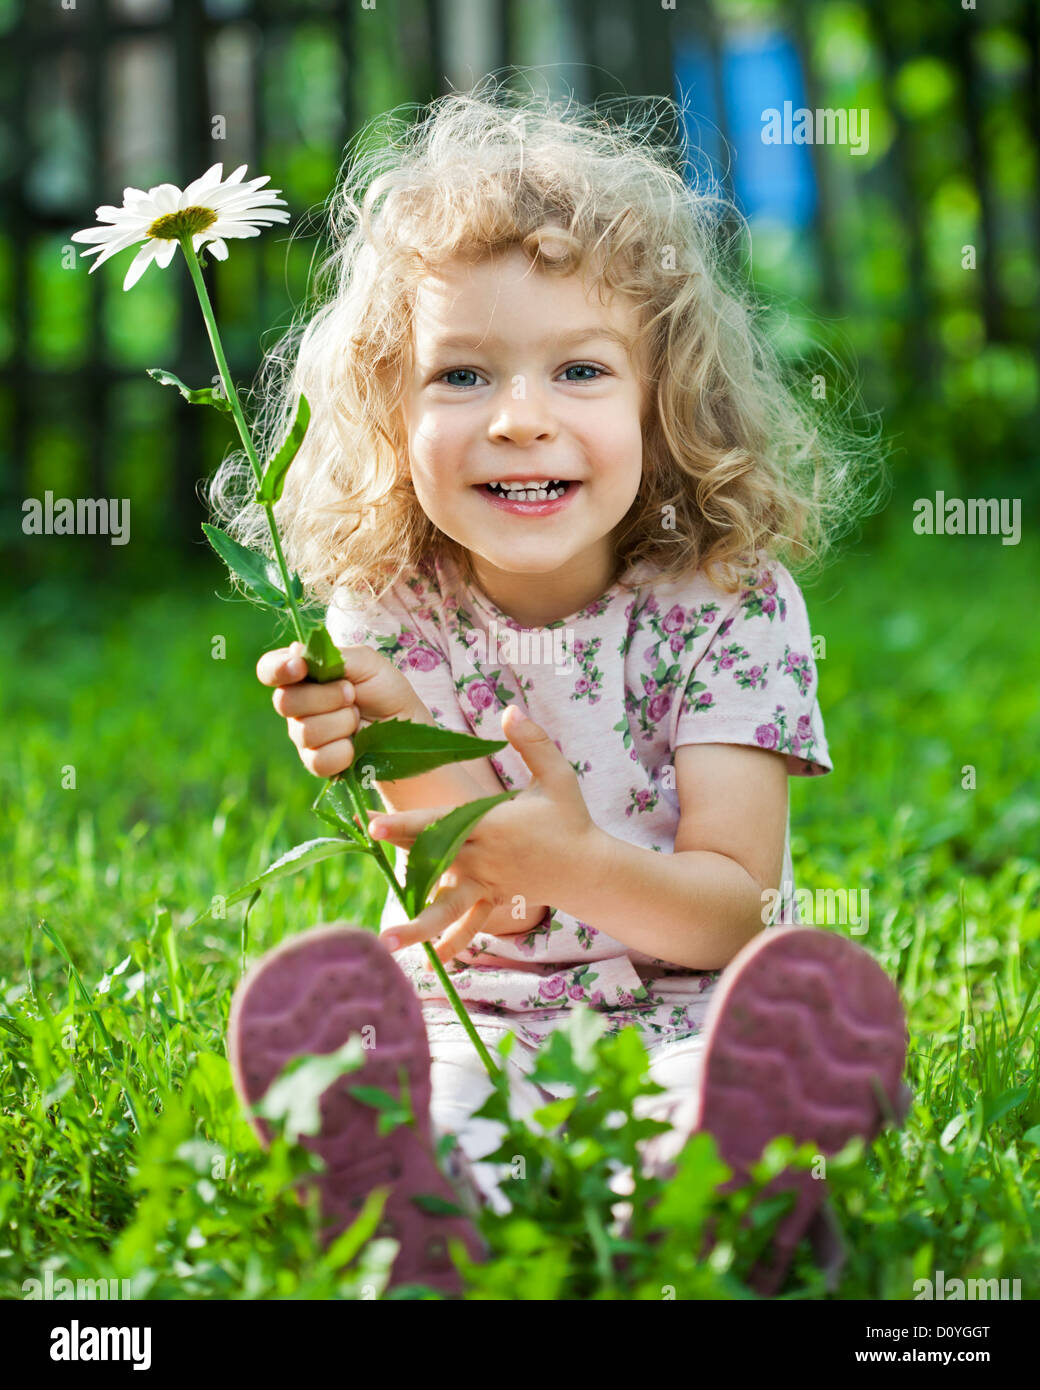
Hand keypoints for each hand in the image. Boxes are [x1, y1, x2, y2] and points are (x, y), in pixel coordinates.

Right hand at [256, 640, 417, 777]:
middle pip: (285, 702)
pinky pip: (318, 759)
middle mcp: (297, 704)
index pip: (269, 669)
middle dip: (326, 697)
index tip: (300, 667)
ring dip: (341, 722)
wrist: (406, 726)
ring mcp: (304, 735)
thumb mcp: (366, 662)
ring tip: (358, 719)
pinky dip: (344, 750)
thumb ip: (332, 656)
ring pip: (305, 731)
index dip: (278, 669)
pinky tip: (356, 744)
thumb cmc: (385, 689)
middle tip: (352, 694)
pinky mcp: (317, 762)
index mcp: (303, 675)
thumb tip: (295, 651)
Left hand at [370, 705, 595, 964]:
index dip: (408, 824)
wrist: (588, 866)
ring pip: (448, 908)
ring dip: (419, 928)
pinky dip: (453, 940)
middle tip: (376, 897)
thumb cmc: (569, 817)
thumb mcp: (557, 775)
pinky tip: (432, 959)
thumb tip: (511, 709)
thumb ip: (533, 742)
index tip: (376, 825)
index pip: (442, 823)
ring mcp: (486, 884)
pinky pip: (470, 924)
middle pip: (436, 867)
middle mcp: (484, 858)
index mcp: (491, 826)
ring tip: (389, 944)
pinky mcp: (493, 900)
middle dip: (405, 881)